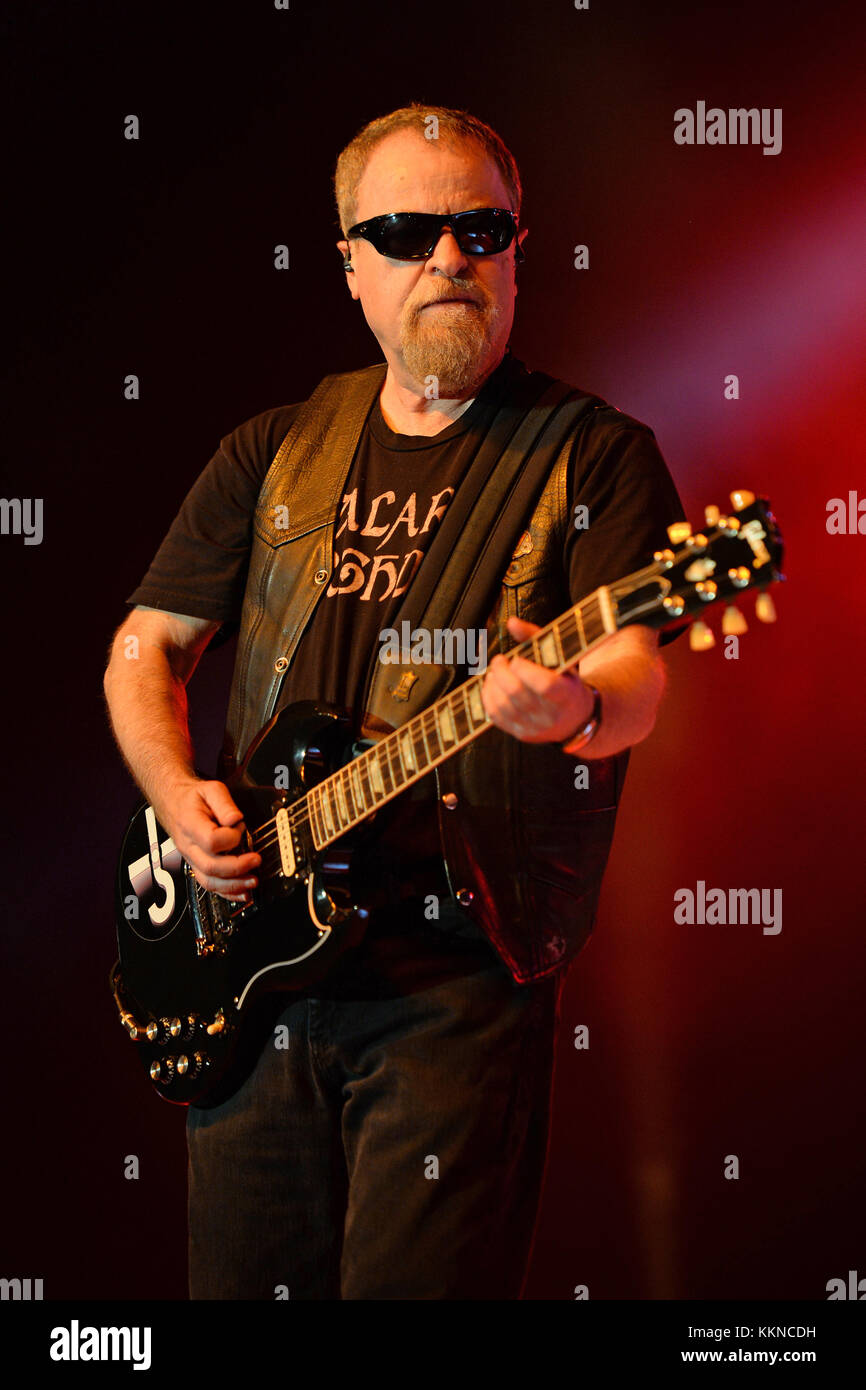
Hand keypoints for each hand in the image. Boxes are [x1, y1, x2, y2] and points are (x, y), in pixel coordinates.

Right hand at [153, 777, 261, 902]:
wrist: (174, 803)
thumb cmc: (192, 798)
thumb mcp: (210, 789)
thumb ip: (225, 803)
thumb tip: (236, 819)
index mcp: (191, 825)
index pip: (211, 840)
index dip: (231, 838)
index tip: (241, 828)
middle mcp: (189, 846)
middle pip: (211, 866)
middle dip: (238, 868)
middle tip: (256, 860)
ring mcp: (192, 858)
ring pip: (209, 881)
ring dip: (234, 885)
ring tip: (253, 881)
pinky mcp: (197, 865)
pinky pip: (209, 884)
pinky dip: (227, 893)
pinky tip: (242, 893)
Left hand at [481, 616, 594, 743]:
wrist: (576, 719)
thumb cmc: (567, 682)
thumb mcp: (562, 658)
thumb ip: (537, 637)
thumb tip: (512, 623)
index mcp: (567, 695)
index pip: (544, 685)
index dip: (525, 670)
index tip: (517, 659)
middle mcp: (551, 716)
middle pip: (517, 693)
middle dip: (502, 672)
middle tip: (499, 661)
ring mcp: (535, 728)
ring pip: (502, 705)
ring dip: (492, 683)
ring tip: (495, 671)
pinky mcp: (521, 734)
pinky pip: (495, 717)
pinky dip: (487, 698)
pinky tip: (491, 685)